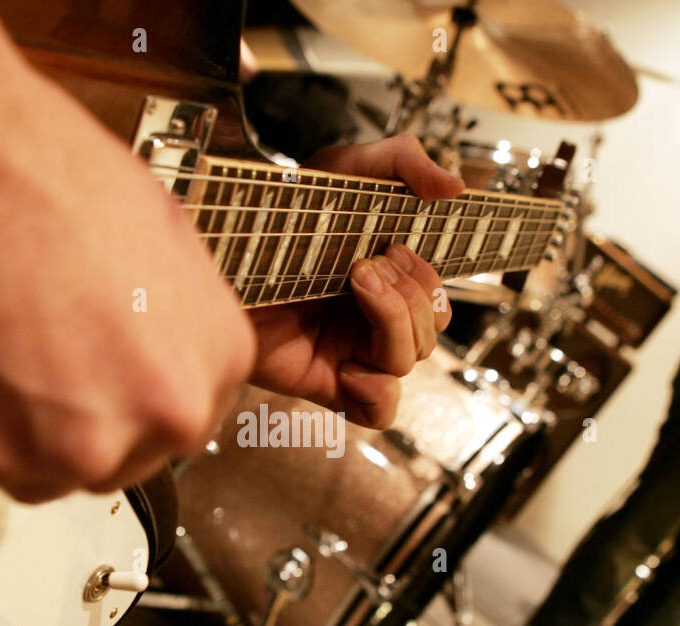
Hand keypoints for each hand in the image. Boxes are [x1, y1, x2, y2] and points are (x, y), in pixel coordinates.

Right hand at [0, 0, 255, 503]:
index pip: (186, 420)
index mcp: (213, 364)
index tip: (103, 375)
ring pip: (48, 471)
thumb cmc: (37, 172)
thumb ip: (174, 320)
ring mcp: (72, 448)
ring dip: (21, 430)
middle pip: (121, 457)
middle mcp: (156, 419)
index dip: (135, 396)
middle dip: (82, 420)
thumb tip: (159, 349)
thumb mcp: (160, 234)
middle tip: (39, 356)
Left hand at [245, 135, 464, 428]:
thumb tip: (456, 186)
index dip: (429, 281)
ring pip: (408, 361)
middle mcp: (370, 321)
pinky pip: (377, 410)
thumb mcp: (344, 169)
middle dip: (410, 296)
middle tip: (366, 264)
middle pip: (429, 332)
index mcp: (384, 282)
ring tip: (356, 284)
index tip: (396, 247)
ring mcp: (350, 352)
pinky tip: (353, 366)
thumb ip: (404, 161)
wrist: (224, 252)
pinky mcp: (326, 382)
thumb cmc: (278, 213)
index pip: (435, 300)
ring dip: (394, 322)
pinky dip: (379, 392)